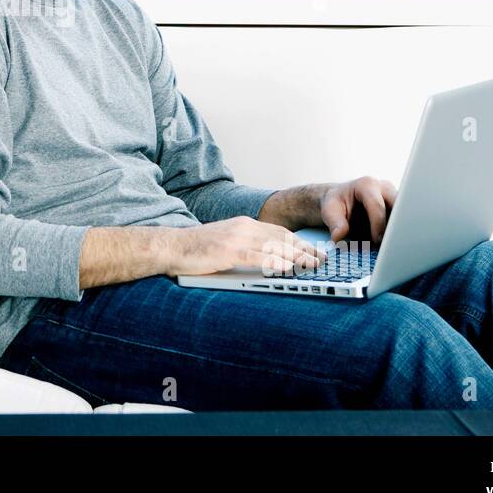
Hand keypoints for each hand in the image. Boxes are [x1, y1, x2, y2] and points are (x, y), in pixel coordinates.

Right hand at [168, 215, 328, 277]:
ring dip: (296, 257)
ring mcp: (236, 238)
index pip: (279, 231)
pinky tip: (287, 268)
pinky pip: (256, 257)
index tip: (314, 251)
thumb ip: (246, 246)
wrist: (171, 246)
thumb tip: (270, 259)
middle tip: (322, 260)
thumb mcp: (226, 241)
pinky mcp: (227, 251)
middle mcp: (243, 227)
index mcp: (244, 224)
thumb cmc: (196, 248)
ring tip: (312, 266)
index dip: (300, 241)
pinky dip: (274, 262)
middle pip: (282, 238)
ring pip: (274, 246)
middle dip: (304, 249)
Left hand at [319, 176, 397, 247]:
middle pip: (398, 208)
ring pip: (404, 215)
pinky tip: (392, 243)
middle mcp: (384, 187)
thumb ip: (334, 222)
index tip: (376, 241)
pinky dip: (397, 232)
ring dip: (398, 230)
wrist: (341, 199)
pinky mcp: (398, 206)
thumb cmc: (336, 204)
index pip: (378, 206)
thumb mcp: (329, 211)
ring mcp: (394, 196)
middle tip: (389, 245)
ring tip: (391, 245)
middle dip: (394, 227)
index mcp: (367, 185)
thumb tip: (338, 237)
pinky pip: (403, 220)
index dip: (379, 225)